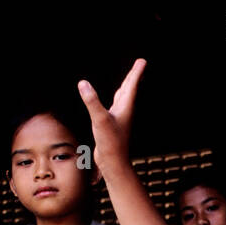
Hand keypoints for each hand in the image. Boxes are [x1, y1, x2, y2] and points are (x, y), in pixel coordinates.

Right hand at [77, 58, 145, 173]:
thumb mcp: (99, 119)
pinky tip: (114, 104)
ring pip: (123, 99)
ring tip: (129, 81)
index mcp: (125, 108)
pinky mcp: (112, 127)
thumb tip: (83, 83)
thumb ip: (92, 101)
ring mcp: (119, 119)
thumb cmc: (110, 143)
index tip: (142, 61)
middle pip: (130, 90)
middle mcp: (124, 112)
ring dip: (126, 88)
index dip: (136, 72)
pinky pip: (115, 109)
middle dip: (133, 77)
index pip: (131, 85)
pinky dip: (116, 101)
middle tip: (140, 65)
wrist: (113, 164)